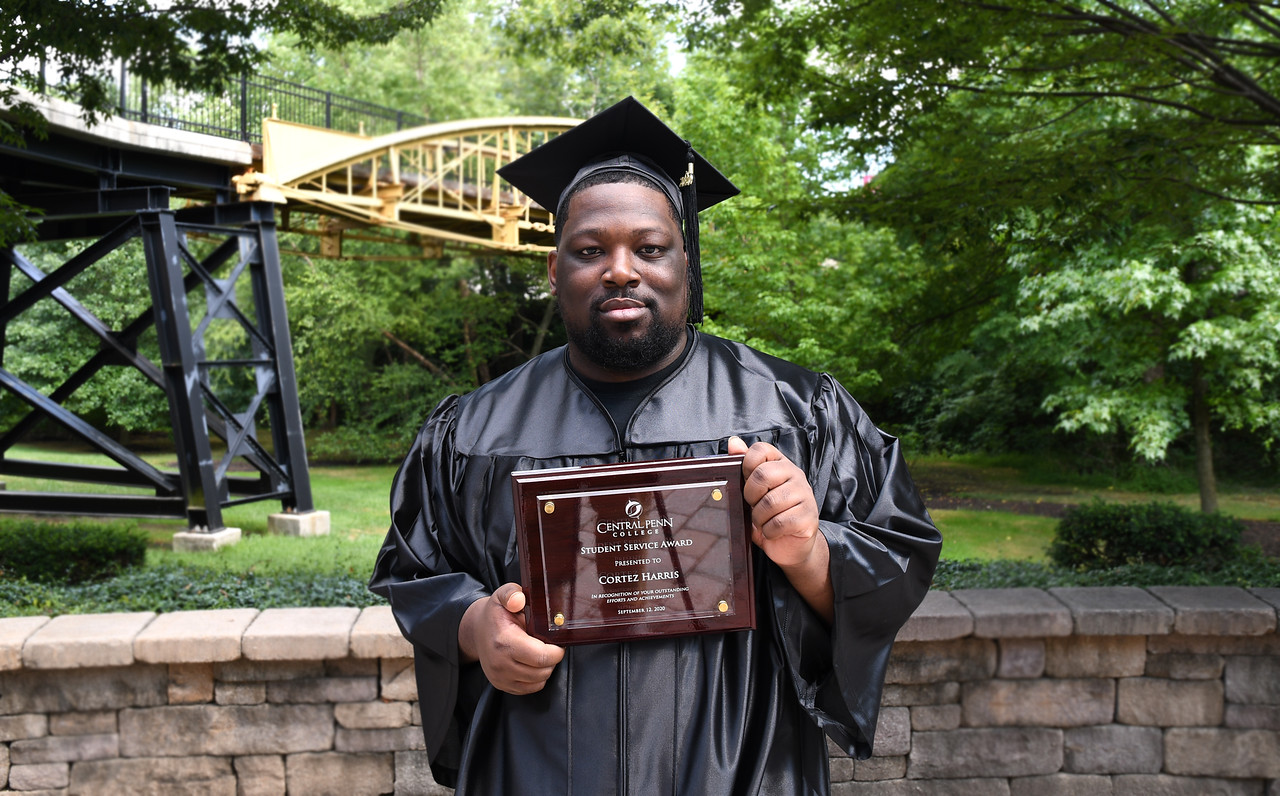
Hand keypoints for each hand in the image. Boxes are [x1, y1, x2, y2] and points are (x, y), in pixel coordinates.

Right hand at [459, 583, 564, 694]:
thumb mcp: (502, 596)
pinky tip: (532, 662)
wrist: (476, 631)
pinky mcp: (501, 685)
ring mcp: (500, 677)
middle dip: (552, 658)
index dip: (556, 650)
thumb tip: (518, 600)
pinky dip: (536, 677)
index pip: (541, 656)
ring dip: (545, 668)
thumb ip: (512, 593)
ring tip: (539, 652)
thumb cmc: (495, 614)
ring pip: (539, 681)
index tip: (556, 641)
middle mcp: (500, 663)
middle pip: (543, 671)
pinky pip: (531, 688)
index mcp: (504, 641)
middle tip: (549, 645)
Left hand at [728, 436, 821, 567]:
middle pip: (763, 475)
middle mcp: (795, 474)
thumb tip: (733, 442)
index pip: (761, 450)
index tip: (746, 481)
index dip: (746, 466)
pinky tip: (772, 531)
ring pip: (770, 502)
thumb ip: (743, 467)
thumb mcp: (753, 491)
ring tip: (763, 521)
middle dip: (751, 496)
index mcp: (780, 464)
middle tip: (753, 506)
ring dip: (759, 518)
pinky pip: (779, 522)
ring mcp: (805, 495)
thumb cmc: (770, 514)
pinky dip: (769, 531)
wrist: (791, 544)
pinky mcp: (808, 516)